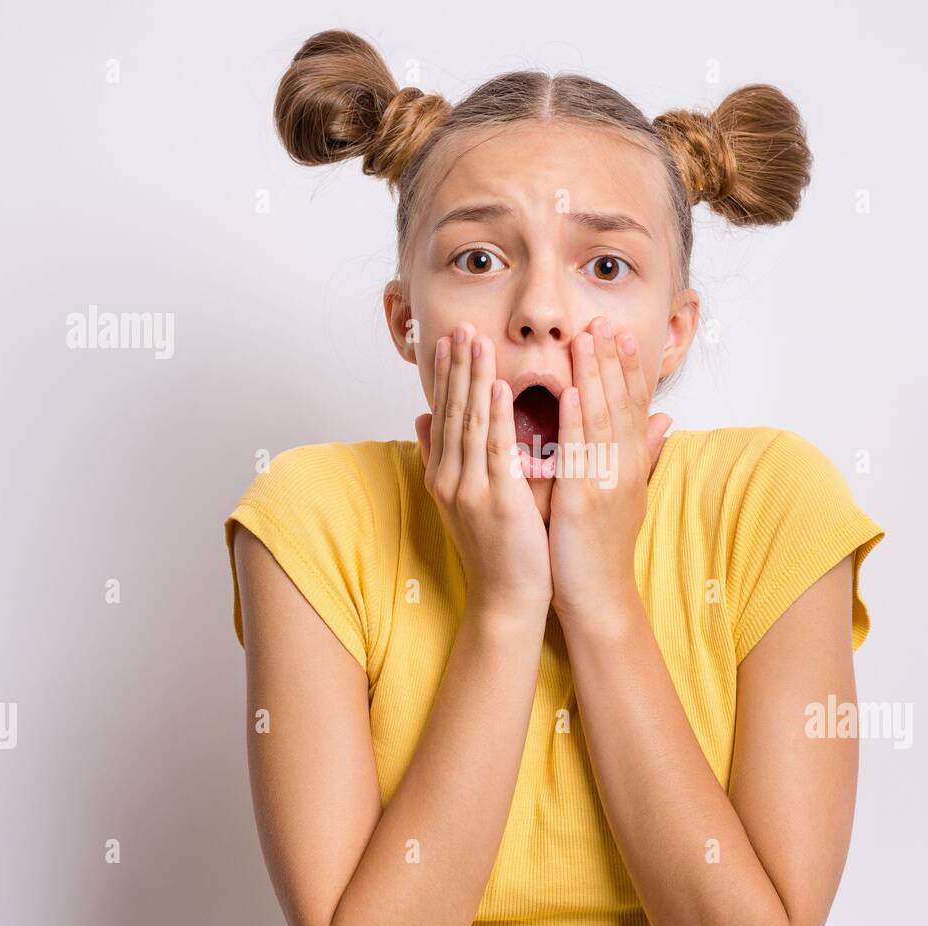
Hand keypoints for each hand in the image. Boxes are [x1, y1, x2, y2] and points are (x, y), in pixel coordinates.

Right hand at [415, 324, 552, 619]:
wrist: (506, 598)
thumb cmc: (495, 550)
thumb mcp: (461, 501)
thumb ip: (442, 457)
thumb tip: (421, 420)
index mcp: (444, 476)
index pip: (443, 415)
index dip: (446, 377)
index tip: (449, 341)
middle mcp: (449, 478)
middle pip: (452, 412)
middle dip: (456, 367)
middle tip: (461, 326)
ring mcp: (470, 489)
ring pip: (470, 423)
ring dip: (474, 379)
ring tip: (478, 342)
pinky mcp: (496, 500)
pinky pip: (496, 449)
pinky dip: (496, 415)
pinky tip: (498, 387)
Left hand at [547, 316, 671, 622]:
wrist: (599, 597)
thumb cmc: (601, 548)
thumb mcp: (626, 493)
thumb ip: (642, 451)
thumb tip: (664, 419)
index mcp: (629, 465)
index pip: (631, 406)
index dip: (626, 368)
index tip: (619, 332)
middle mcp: (624, 468)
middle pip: (620, 404)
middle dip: (612, 360)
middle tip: (603, 319)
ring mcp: (607, 482)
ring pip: (602, 418)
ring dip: (596, 376)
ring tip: (588, 339)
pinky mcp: (585, 499)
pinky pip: (582, 452)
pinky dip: (578, 419)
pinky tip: (573, 390)